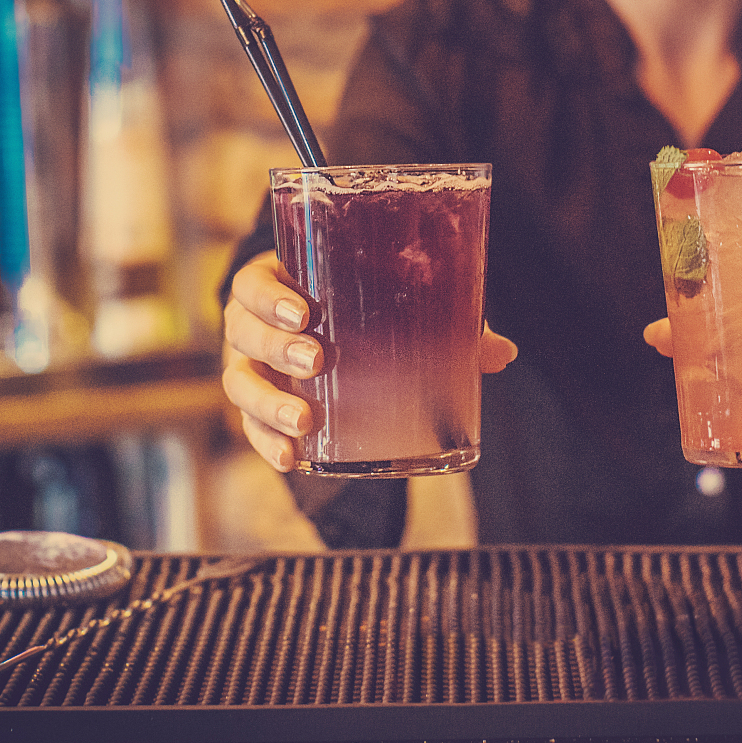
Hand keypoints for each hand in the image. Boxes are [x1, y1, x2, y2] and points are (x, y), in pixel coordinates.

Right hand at [223, 252, 517, 471]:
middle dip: (276, 348)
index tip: (303, 312)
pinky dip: (267, 443)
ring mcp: (251, 367)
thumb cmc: (355, 306)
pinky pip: (251, 427)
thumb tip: (502, 352)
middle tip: (316, 359)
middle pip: (243, 333)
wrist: (323, 331)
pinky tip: (291, 458)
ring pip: (239, 384)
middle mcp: (251, 325)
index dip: (269, 297)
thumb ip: (441, 321)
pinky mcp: (259, 406)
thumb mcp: (389, 302)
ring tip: (304, 420)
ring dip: (269, 403)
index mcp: (275, 283)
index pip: (252, 284)